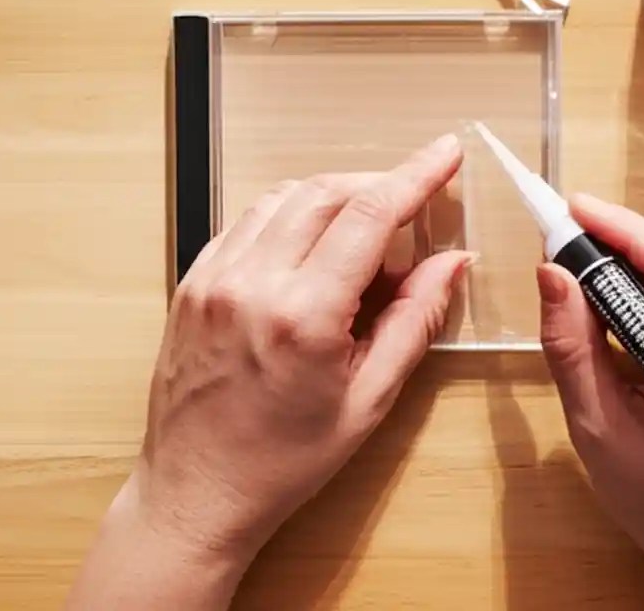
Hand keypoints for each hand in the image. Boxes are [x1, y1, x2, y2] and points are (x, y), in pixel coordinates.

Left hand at [67, 135, 470, 609]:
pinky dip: (289, 216)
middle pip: (326, 193)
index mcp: (303, 316)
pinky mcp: (192, 284)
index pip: (369, 216)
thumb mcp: (369, 401)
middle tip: (414, 203)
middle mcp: (251, 284)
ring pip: (283, 197)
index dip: (415, 176)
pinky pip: (247, 222)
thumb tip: (452, 261)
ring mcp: (213, 279)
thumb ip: (414, 321)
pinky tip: (312, 245)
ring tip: (365, 230)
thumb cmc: (284, 461)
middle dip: (378, 185)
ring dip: (333, 196)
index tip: (446, 153)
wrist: (195, 492)